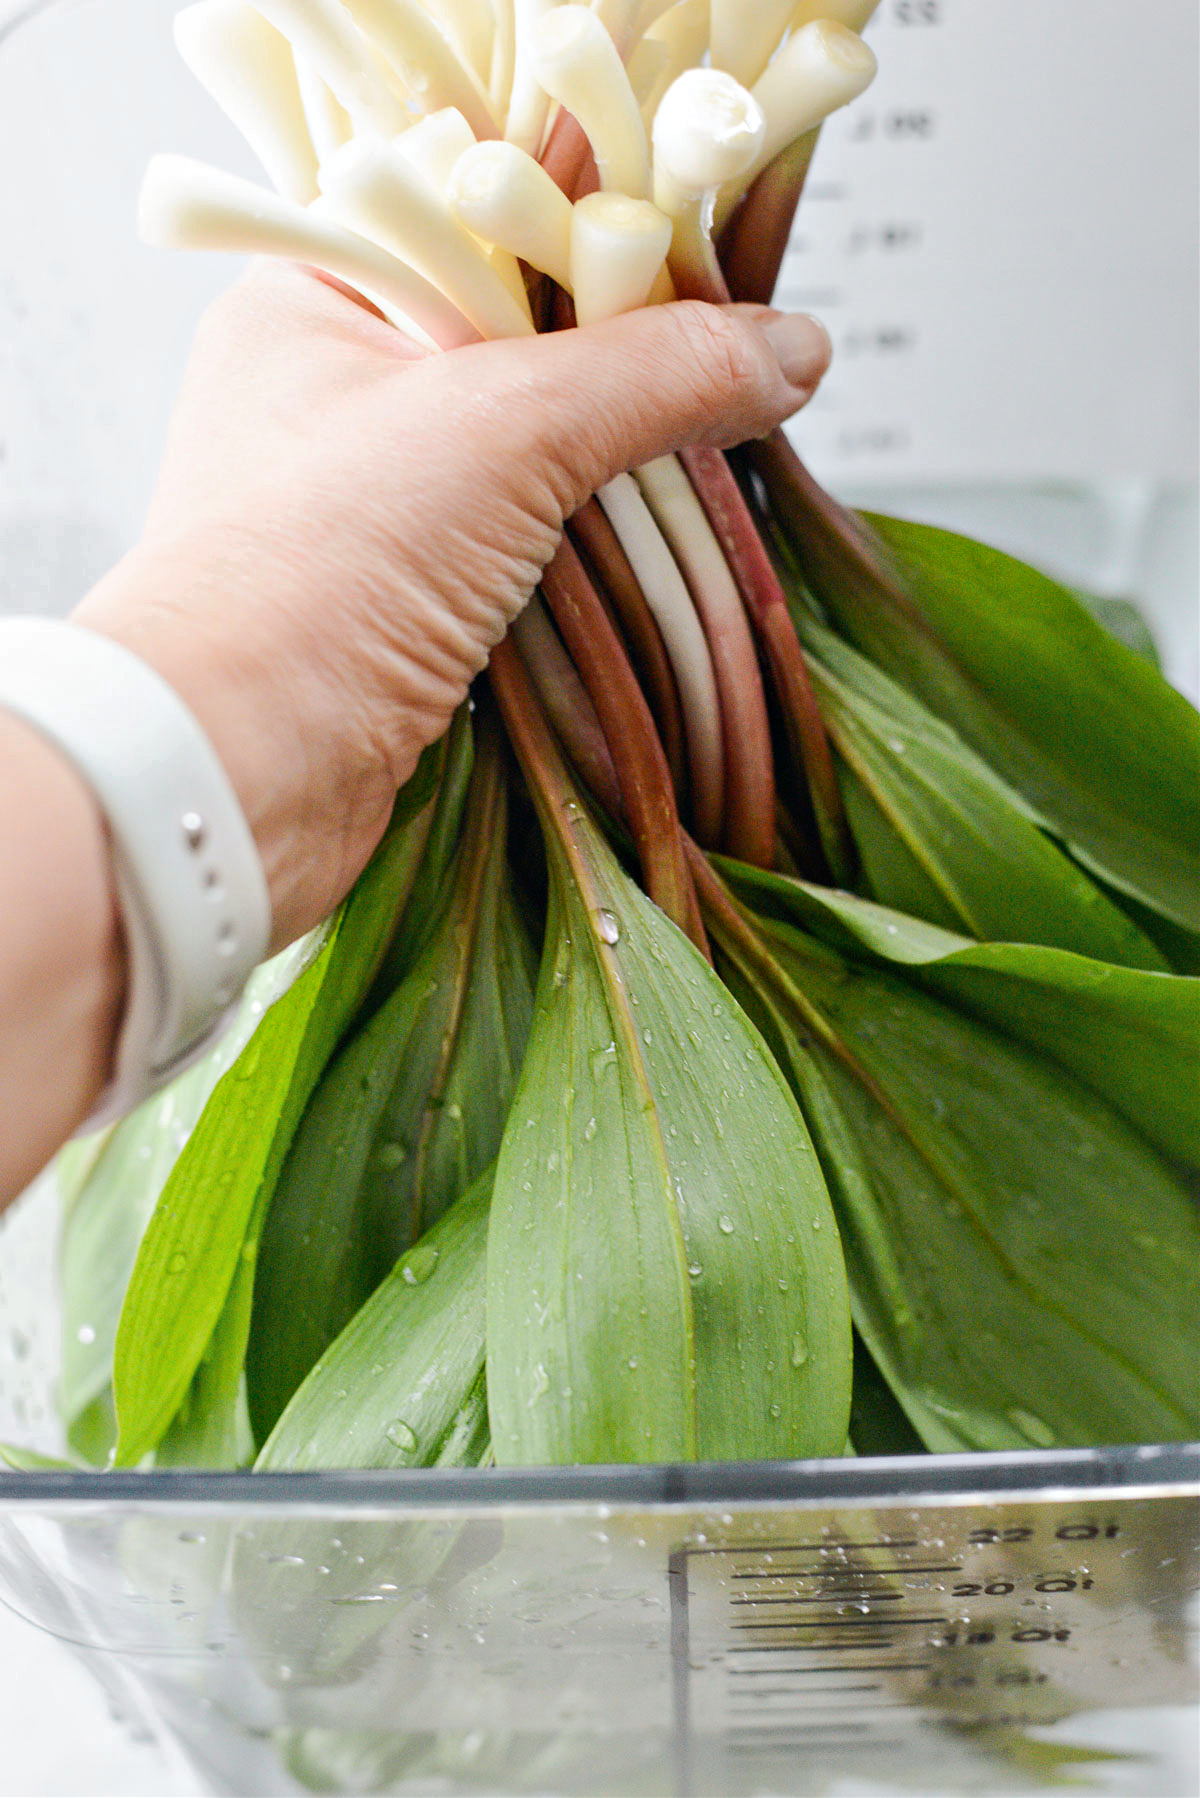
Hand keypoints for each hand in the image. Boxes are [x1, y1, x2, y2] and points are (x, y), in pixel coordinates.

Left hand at [76, 262, 829, 948]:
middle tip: (740, 362)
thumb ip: (656, 370)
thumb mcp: (502, 426)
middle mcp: (341, 387)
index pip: (492, 210)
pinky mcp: (407, 597)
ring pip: (533, 445)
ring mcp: (373, 499)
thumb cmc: (310, 577)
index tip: (721, 256)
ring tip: (717, 449)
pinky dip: (592, 540)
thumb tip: (788, 349)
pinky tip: (655, 538)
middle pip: (527, 332)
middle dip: (633, 354)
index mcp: (325, 293)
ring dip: (621, 457)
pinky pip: (527, 540)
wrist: (228, 782)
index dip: (611, 225)